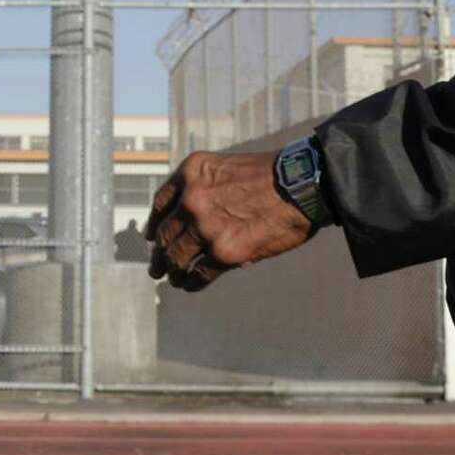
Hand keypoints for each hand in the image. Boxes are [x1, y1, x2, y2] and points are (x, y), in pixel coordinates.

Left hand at [144, 151, 316, 291]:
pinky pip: (198, 274)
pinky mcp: (224, 252)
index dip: (154, 224)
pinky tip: (191, 286)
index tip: (152, 236)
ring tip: (173, 279)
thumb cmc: (272, 176)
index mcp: (191, 173)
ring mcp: (206, 227)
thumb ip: (205, 188)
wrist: (302, 185)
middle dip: (159, 254)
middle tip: (156, 267)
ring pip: (177, 257)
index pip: (161, 203)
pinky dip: (192, 283)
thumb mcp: (227, 168)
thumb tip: (191, 219)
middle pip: (164, 234)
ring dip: (173, 272)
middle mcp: (192, 199)